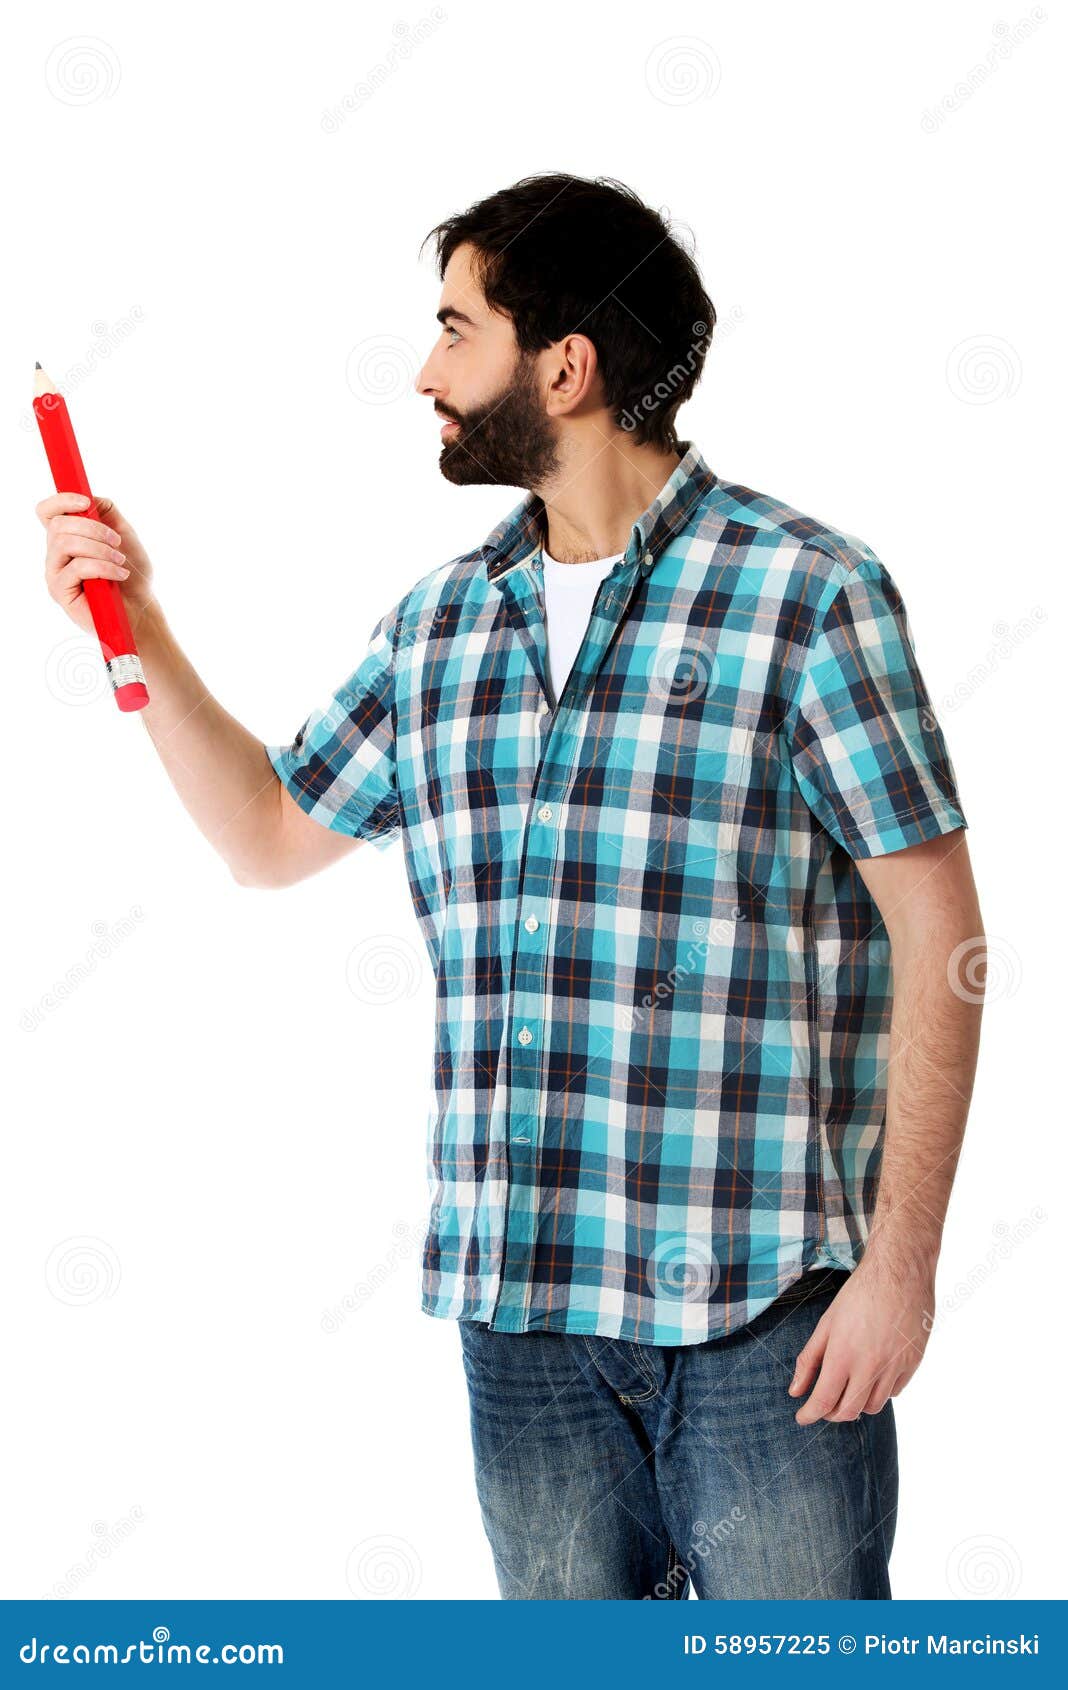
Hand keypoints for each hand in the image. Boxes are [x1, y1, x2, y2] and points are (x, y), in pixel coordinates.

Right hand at [37, 491, 154, 634]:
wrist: (141, 606)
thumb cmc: (131, 573)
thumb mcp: (123, 534)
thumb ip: (106, 512)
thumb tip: (90, 497)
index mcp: (66, 538)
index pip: (47, 512)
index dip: (61, 501)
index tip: (85, 503)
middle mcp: (55, 554)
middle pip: (58, 525)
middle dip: (93, 529)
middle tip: (117, 542)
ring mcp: (55, 573)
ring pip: (65, 544)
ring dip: (99, 549)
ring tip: (120, 561)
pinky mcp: (60, 592)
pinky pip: (76, 567)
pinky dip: (103, 567)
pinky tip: (119, 575)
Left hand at [788, 1254, 934, 1423]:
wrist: (900, 1271)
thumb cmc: (859, 1294)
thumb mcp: (827, 1323)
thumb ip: (809, 1359)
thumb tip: (795, 1391)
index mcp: (844, 1355)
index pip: (824, 1401)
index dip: (809, 1414)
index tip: (801, 1417)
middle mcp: (871, 1366)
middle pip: (849, 1412)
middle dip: (831, 1414)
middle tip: (823, 1404)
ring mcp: (895, 1367)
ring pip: (873, 1407)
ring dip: (856, 1404)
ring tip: (848, 1387)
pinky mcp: (913, 1363)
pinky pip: (893, 1392)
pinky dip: (879, 1391)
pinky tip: (872, 1374)